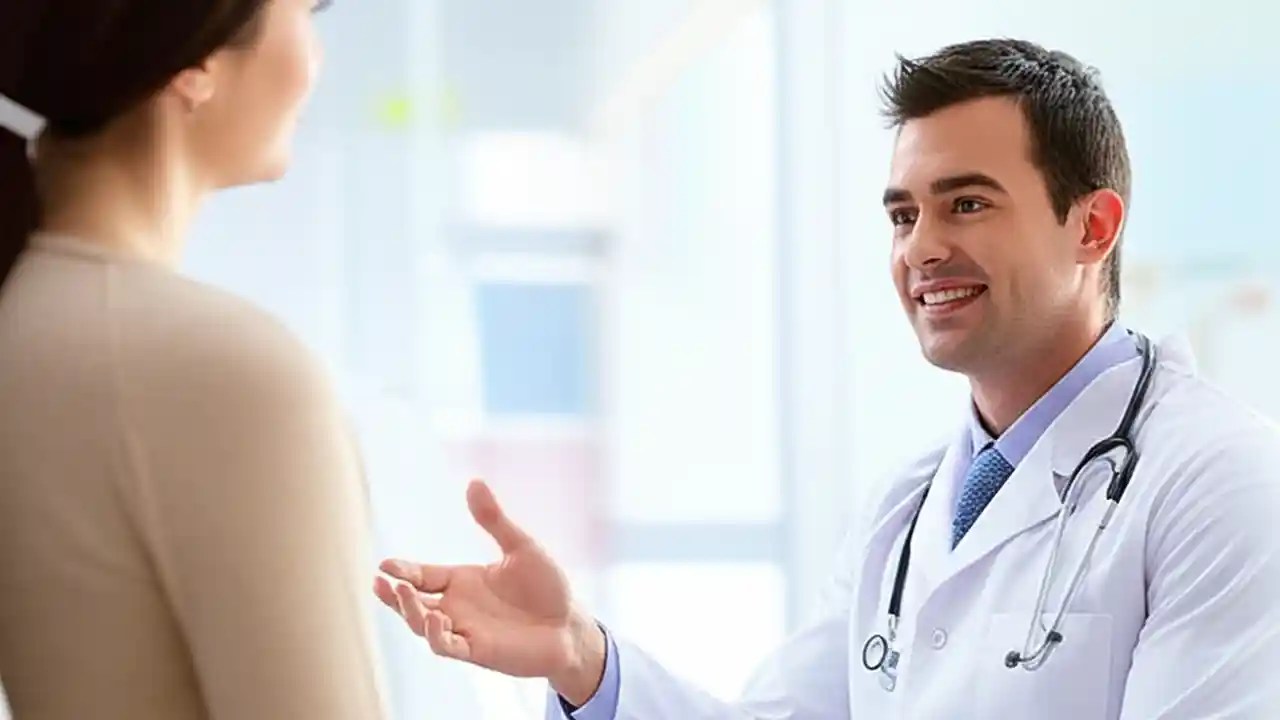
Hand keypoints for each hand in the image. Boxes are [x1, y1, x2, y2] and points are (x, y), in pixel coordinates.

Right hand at [374, 479, 606, 705]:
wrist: (571, 625)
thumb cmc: (546, 588)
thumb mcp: (520, 547)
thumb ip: (494, 520)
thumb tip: (474, 482)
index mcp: (462, 581)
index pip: (422, 575)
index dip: (402, 570)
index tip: (385, 564)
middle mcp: (457, 606)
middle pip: (413, 602)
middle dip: (394, 595)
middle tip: (381, 583)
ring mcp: (465, 629)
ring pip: (422, 626)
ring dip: (409, 613)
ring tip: (403, 594)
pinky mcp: (477, 650)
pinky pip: (447, 646)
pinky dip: (436, 635)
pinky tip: (436, 619)